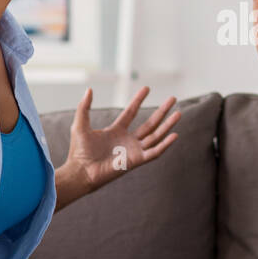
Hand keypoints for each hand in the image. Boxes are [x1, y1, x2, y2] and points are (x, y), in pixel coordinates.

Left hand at [62, 86, 179, 194]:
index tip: (147, 88)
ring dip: (168, 125)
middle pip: (150, 123)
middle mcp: (128, 140)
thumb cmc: (79, 151)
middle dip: (162, 111)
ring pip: (156, 136)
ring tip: (178, 113)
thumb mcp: (80, 124)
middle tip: (173, 98)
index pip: (131, 113)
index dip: (138, 100)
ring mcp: (133, 151)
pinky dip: (165, 145)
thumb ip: (85, 107)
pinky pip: (154, 152)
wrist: (81, 171)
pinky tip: (174, 134)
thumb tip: (89, 90)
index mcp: (116, 131)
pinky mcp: (136, 161)